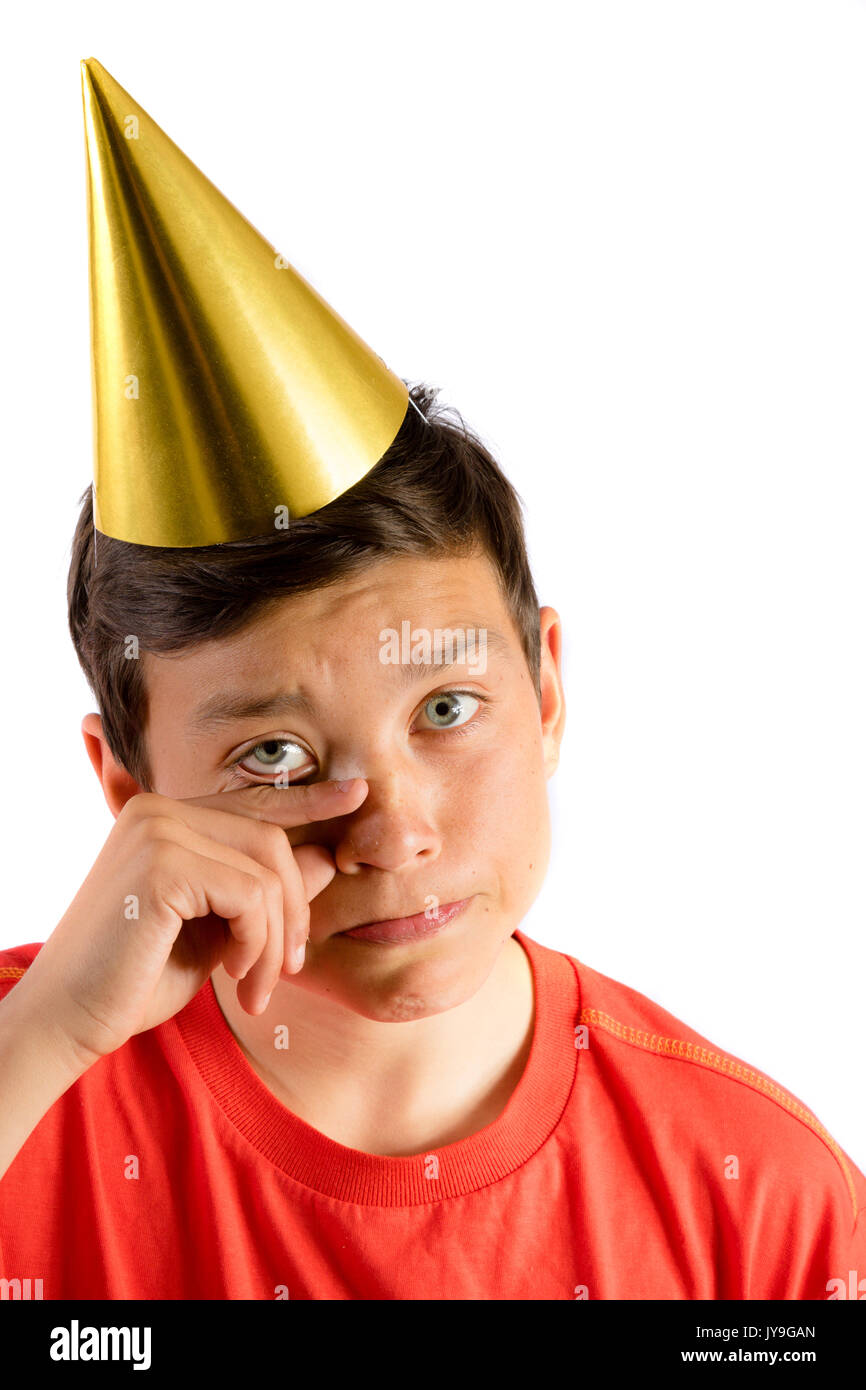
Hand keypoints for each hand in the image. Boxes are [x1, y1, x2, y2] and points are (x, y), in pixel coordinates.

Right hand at [16, 780, 366, 1068]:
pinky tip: (235, 977)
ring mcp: (157, 830)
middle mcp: (158, 810)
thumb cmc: (133, 982)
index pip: (252, 802)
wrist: (66, 1023)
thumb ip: (262, 894)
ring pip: (268, 872)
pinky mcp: (162, 863)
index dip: (309, 799)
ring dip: (276, 940)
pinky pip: (251, 895)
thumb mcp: (215, 933)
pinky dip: (257, 944)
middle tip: (286, 971)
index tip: (357, 795)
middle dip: (293, 911)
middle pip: (272, 840)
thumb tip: (326, 859)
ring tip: (257, 988)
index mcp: (163, 818)